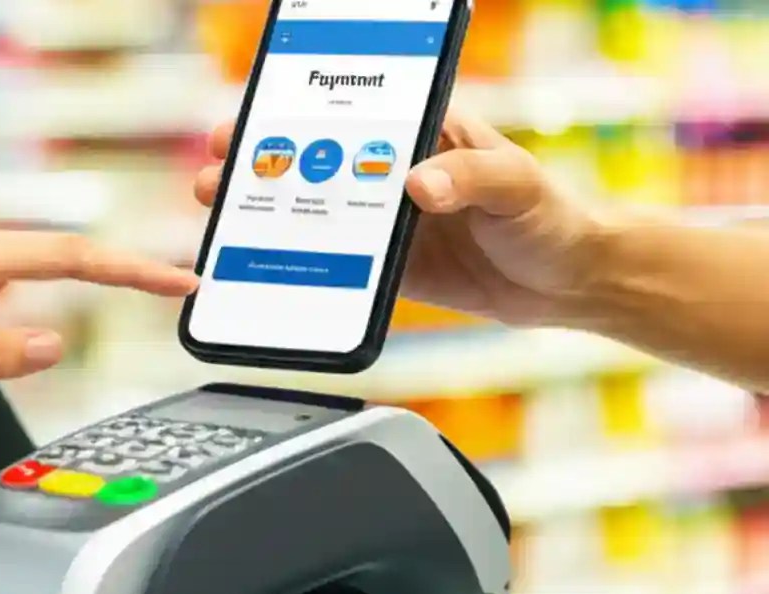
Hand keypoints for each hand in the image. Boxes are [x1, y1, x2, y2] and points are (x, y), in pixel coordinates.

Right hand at [194, 109, 606, 326]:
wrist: (571, 284)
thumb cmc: (554, 215)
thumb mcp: (518, 184)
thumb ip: (471, 177)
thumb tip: (418, 186)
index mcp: (422, 133)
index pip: (350, 113)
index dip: (296, 113)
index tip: (253, 119)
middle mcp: (395, 171)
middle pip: (316, 160)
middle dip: (262, 163)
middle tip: (219, 170)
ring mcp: (388, 221)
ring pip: (316, 210)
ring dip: (269, 212)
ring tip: (226, 216)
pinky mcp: (388, 267)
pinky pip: (336, 261)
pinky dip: (300, 262)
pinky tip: (264, 265)